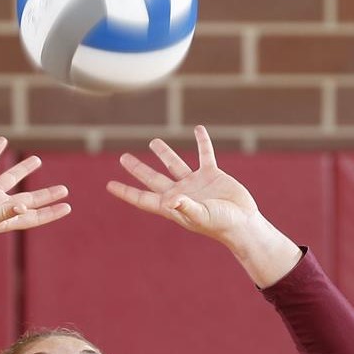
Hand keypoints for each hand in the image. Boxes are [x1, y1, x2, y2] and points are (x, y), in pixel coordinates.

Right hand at [0, 137, 71, 245]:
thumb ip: (7, 211)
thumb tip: (25, 204)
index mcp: (6, 218)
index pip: (34, 215)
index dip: (50, 212)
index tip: (66, 206)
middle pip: (29, 198)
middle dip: (46, 194)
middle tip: (64, 189)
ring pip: (11, 177)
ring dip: (24, 168)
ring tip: (38, 160)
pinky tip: (2, 141)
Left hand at [108, 125, 259, 241]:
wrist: (243, 223)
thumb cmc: (221, 224)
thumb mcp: (201, 216)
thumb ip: (184, 206)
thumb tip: (168, 199)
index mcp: (172, 206)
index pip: (143, 198)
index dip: (126, 191)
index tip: (109, 185)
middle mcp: (180, 193)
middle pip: (153, 179)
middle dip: (138, 169)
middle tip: (123, 158)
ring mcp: (195, 183)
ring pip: (175, 164)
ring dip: (164, 153)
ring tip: (154, 141)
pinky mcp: (212, 175)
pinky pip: (205, 154)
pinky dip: (202, 142)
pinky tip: (198, 129)